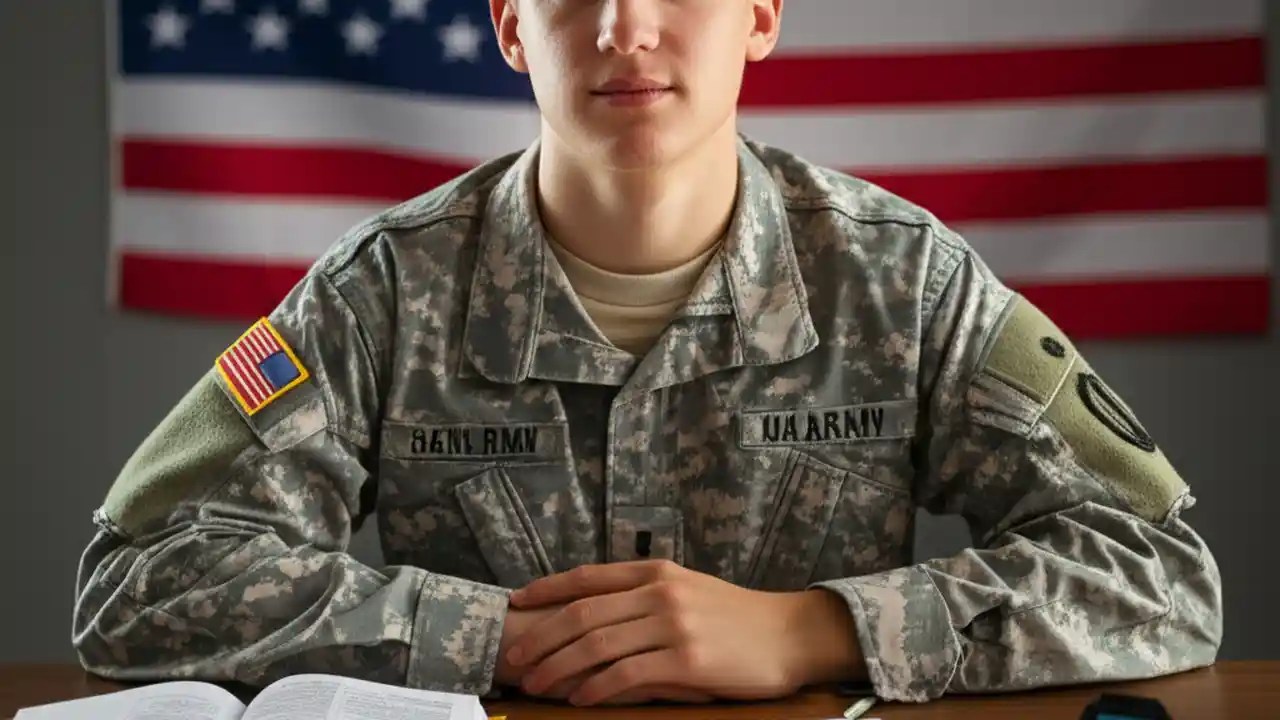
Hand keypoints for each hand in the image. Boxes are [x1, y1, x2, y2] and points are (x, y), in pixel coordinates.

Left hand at [503, 560, 844, 705]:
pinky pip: (627, 675)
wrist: (789, 635)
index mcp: (656, 572)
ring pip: (597, 646)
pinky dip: (596, 688)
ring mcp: (674, 625)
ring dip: (559, 668)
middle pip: (583, 614)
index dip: (546, 590)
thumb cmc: (735, 619)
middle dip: (542, 638)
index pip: (587, 577)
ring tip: (537, 685)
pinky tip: (579, 700)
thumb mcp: (687, 591)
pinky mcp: (688, 660)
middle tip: (515, 659)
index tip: (517, 603)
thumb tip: (590, 620)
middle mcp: (660, 593)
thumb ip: (643, 598)